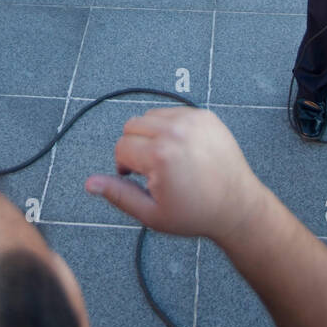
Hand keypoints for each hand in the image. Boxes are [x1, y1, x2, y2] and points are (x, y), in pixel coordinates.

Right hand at [85, 106, 264, 243]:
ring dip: (151, 135)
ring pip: (150, 116)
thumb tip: (89, 183)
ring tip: (167, 159)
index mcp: (160, 154)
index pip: (121, 147)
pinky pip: (173, 113)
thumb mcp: (151, 214)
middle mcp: (175, 131)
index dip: (124, 167)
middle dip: (135, 148)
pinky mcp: (205, 115)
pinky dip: (170, 128)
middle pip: (132, 126)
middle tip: (152, 170)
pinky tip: (182, 150)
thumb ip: (118, 195)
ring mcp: (193, 120)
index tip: (139, 180)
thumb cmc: (195, 213)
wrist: (237, 206)